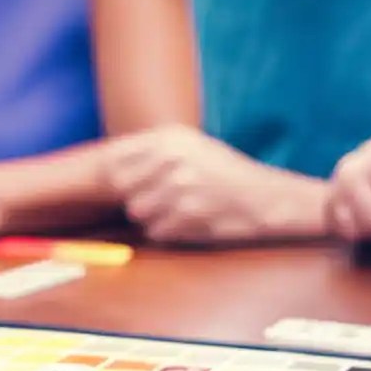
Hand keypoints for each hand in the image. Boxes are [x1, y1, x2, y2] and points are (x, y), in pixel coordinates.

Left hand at [106, 125, 328, 242]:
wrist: (264, 198)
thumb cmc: (224, 175)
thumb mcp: (190, 149)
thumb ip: (151, 155)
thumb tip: (106, 172)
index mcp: (170, 138)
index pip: (116, 158)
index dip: (112, 178)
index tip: (120, 187)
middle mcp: (171, 158)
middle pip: (122, 189)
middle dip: (136, 199)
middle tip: (163, 200)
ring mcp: (179, 186)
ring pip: (138, 212)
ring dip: (154, 217)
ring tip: (182, 210)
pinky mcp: (186, 214)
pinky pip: (157, 231)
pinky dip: (170, 233)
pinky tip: (193, 222)